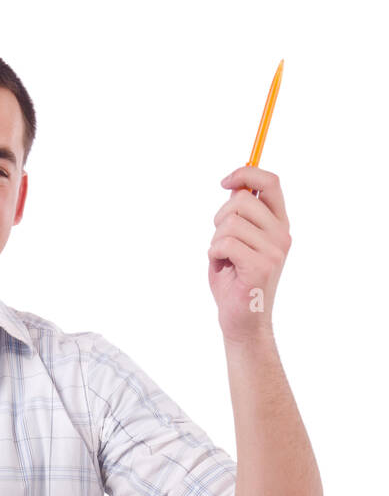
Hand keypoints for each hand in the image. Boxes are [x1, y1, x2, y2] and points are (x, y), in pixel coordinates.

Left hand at [208, 166, 291, 344]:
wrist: (242, 322)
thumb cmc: (235, 283)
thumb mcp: (237, 242)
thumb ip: (239, 216)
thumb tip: (236, 186)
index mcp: (278, 225)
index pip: (271, 182)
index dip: (247, 173)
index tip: (226, 182)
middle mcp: (281, 235)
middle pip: (242, 200)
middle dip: (220, 218)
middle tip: (221, 242)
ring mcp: (274, 250)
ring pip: (230, 223)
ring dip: (216, 241)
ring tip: (224, 260)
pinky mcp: (261, 265)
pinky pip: (225, 243)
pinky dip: (214, 255)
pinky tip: (223, 269)